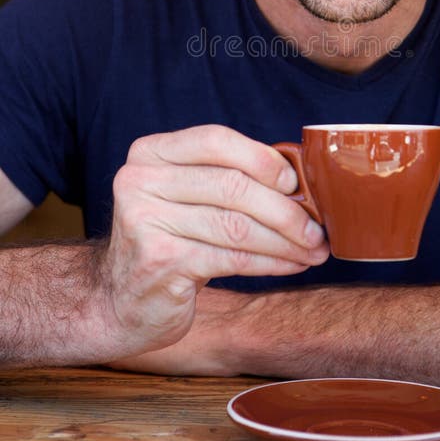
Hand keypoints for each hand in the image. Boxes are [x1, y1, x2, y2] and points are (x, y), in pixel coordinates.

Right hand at [99, 125, 327, 359]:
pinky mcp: (159, 260)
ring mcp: (146, 220)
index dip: (262, 159)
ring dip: (285, 241)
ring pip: (237, 226)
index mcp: (150, 152)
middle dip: (285, 210)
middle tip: (317, 228)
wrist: (121, 300)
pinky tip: (291, 264)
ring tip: (313, 250)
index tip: (296, 184)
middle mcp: (140, 180)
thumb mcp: (187, 197)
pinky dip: (270, 262)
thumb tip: (301, 180)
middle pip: (232, 186)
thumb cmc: (170, 239)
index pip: (216, 140)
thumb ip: (227, 177)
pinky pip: (232, 258)